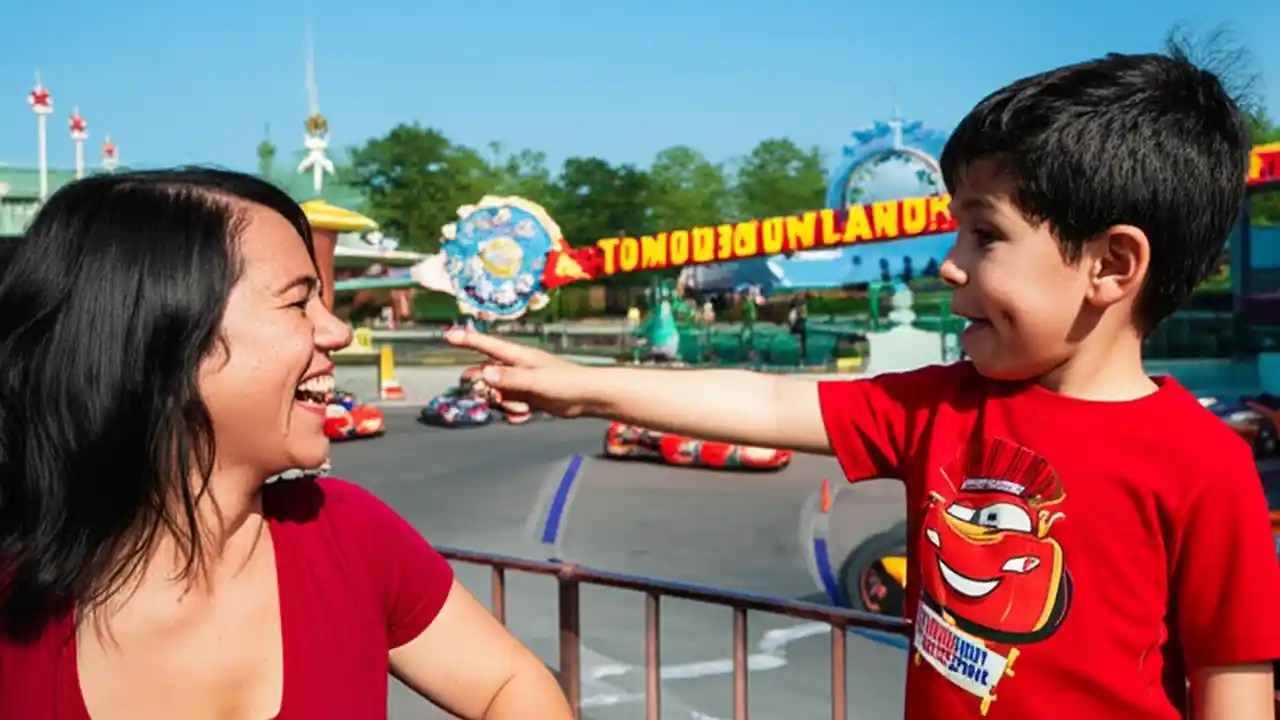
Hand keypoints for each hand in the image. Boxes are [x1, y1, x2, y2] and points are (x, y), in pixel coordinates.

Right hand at [445, 329, 596, 417]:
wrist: (588, 397)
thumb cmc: (566, 382)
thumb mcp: (536, 380)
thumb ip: (510, 378)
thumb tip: (484, 373)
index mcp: (518, 356)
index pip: (486, 345)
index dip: (466, 340)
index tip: (447, 336)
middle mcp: (516, 368)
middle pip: (485, 376)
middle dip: (485, 388)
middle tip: (494, 396)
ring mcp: (521, 384)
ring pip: (497, 395)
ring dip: (504, 404)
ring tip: (524, 407)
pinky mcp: (528, 398)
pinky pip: (510, 408)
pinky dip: (515, 413)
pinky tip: (529, 414)